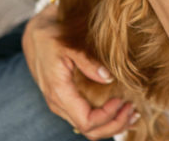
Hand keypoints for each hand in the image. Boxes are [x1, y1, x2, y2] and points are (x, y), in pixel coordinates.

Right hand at [22, 4, 137, 138]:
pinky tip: (120, 110)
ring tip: (132, 113)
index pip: (87, 121)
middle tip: (133, 110)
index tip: (122, 100)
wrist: (35, 36)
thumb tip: (108, 78)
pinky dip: (105, 120)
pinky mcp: (67, 102)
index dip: (108, 116)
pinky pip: (86, 120)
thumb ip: (87, 61)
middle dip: (115, 124)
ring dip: (112, 125)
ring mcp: (62, 105)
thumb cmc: (51, 38)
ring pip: (89, 129)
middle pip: (90, 131)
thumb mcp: (68, 44)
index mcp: (60, 93)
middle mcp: (60, 105)